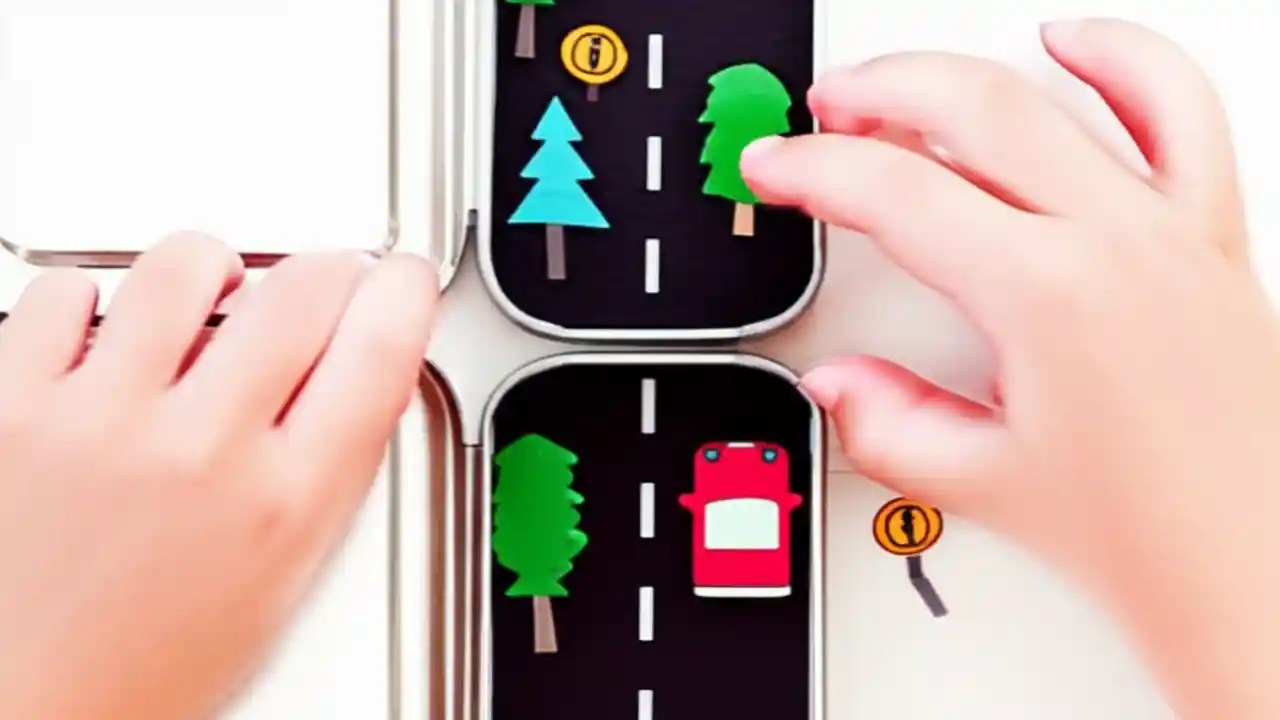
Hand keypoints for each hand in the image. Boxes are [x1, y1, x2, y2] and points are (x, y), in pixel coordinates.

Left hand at [0, 235, 436, 717]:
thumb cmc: (139, 676)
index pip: (384, 350)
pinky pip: (69, 292)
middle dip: (326, 273)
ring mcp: (99, 418)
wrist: (16, 711)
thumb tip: (356, 375)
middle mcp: (199, 451)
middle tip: (316, 287)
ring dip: (212, 272)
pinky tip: (108, 342)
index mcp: (285, 507)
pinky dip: (96, 303)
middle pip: (304, 288)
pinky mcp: (8, 401)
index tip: (401, 279)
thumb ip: (328, 473)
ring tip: (204, 300)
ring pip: (186, 263)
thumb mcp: (280, 584)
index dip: (406, 292)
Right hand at [742, 19, 1277, 719]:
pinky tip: (1078, 46)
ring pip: (1061, 93)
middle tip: (824, 115)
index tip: (775, 168)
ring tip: (914, 76)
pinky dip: (1125, 60)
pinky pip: (1181, 111)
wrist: (1257, 571)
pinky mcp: (1211, 237)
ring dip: (971, 70)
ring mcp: (1173, 228)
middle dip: (876, 94)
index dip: (813, 170)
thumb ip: (886, 423)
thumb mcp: (982, 483)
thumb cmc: (1150, 538)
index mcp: (1046, 296)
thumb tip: (837, 382)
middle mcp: (1115, 242)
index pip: (897, 193)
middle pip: (972, 108)